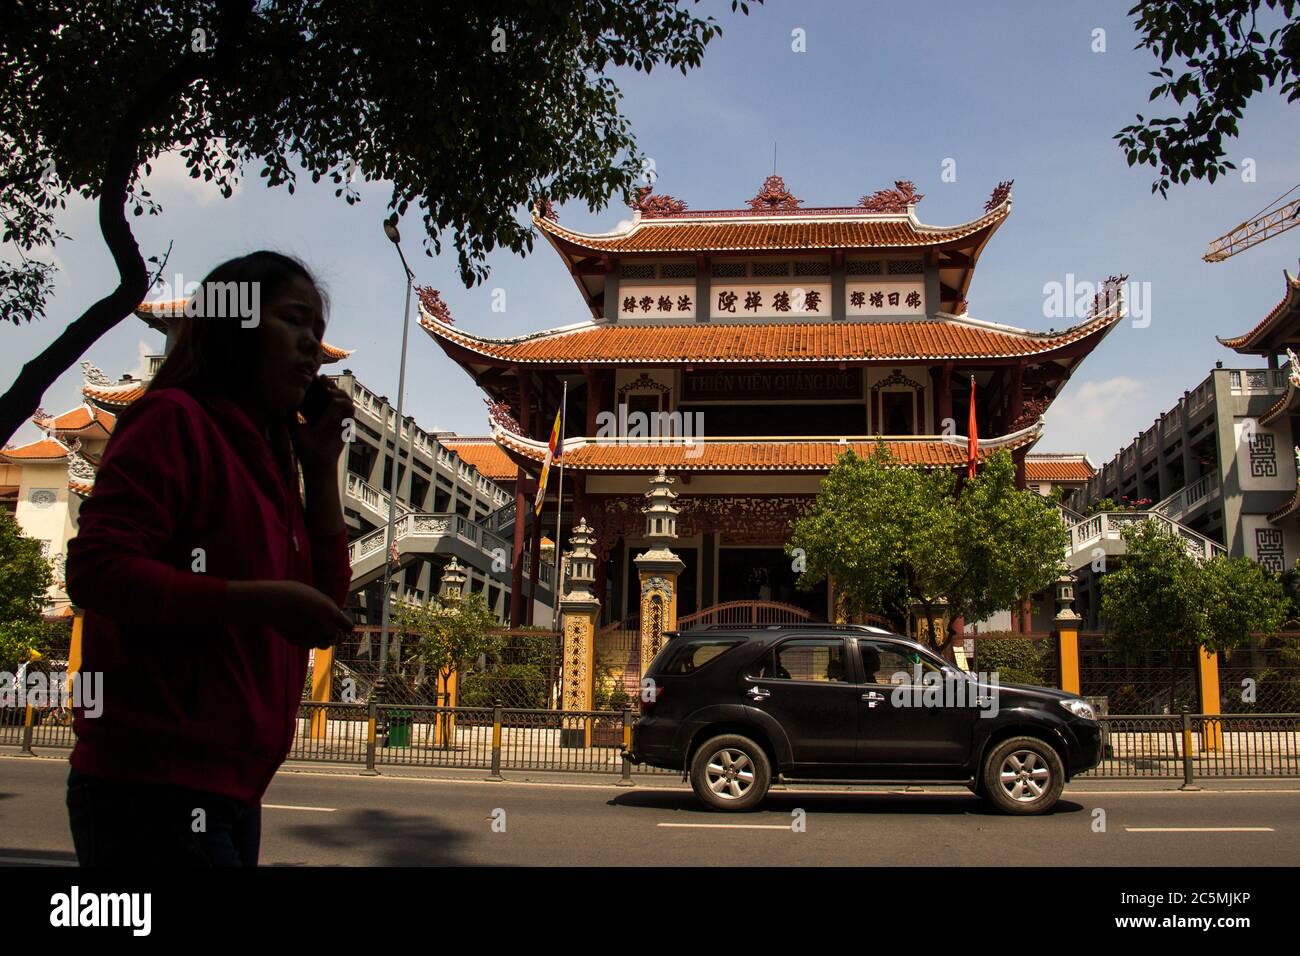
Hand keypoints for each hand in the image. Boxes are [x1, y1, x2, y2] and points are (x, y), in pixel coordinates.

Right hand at [229, 580, 351, 648]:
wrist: (273, 601)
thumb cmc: (294, 593)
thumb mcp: (317, 596)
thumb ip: (329, 607)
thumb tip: (337, 615)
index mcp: (331, 612)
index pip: (348, 627)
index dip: (346, 628)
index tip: (342, 626)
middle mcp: (324, 626)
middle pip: (338, 639)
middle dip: (335, 636)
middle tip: (331, 631)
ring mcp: (312, 636)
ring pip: (324, 645)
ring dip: (323, 640)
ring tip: (316, 631)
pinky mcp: (299, 642)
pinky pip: (310, 646)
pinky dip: (309, 641)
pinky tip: (303, 632)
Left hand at [292, 377, 353, 473]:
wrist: (315, 462)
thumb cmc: (304, 447)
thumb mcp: (293, 426)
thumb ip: (290, 413)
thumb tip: (285, 398)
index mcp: (319, 414)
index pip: (322, 395)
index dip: (319, 385)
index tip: (312, 377)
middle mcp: (331, 415)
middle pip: (334, 393)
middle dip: (329, 384)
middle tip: (321, 378)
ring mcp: (340, 419)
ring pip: (345, 398)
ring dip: (338, 391)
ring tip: (328, 389)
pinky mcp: (347, 425)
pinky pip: (350, 409)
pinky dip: (343, 402)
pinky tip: (334, 400)